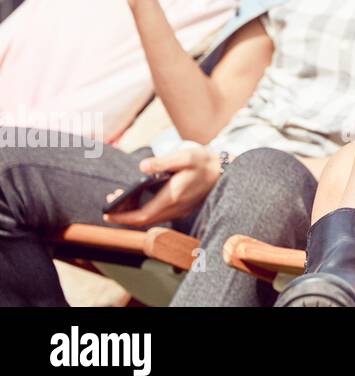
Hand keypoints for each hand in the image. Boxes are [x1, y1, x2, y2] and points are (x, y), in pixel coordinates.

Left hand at [103, 146, 221, 227]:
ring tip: (120, 201)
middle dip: (124, 216)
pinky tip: (138, 200)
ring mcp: (179, 211)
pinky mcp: (182, 209)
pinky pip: (159, 215)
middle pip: (144, 220)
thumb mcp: (185, 155)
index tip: (108, 213)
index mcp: (173, 197)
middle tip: (109, 204)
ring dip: (133, 214)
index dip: (123, 217)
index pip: (142, 215)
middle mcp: (175, 208)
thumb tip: (142, 166)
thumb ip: (163, 162)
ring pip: (151, 219)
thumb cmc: (204, 161)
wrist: (225, 171)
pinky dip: (144, 211)